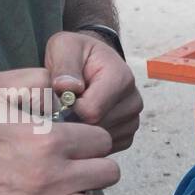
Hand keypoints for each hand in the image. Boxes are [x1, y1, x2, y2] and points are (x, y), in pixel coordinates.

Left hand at [44, 30, 142, 151]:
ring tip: (74, 110)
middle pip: (97, 128)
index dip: (69, 109)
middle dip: (75, 120)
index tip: (61, 97)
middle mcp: (133, 101)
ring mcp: (132, 120)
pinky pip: (106, 147)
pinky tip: (82, 121)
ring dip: (82, 130)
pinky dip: (90, 139)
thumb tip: (67, 87)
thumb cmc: (78, 54)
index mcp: (121, 78)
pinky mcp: (127, 134)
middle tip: (63, 104)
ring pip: (101, 140)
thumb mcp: (65, 47)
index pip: (92, 111)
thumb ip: (64, 65)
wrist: (91, 62)